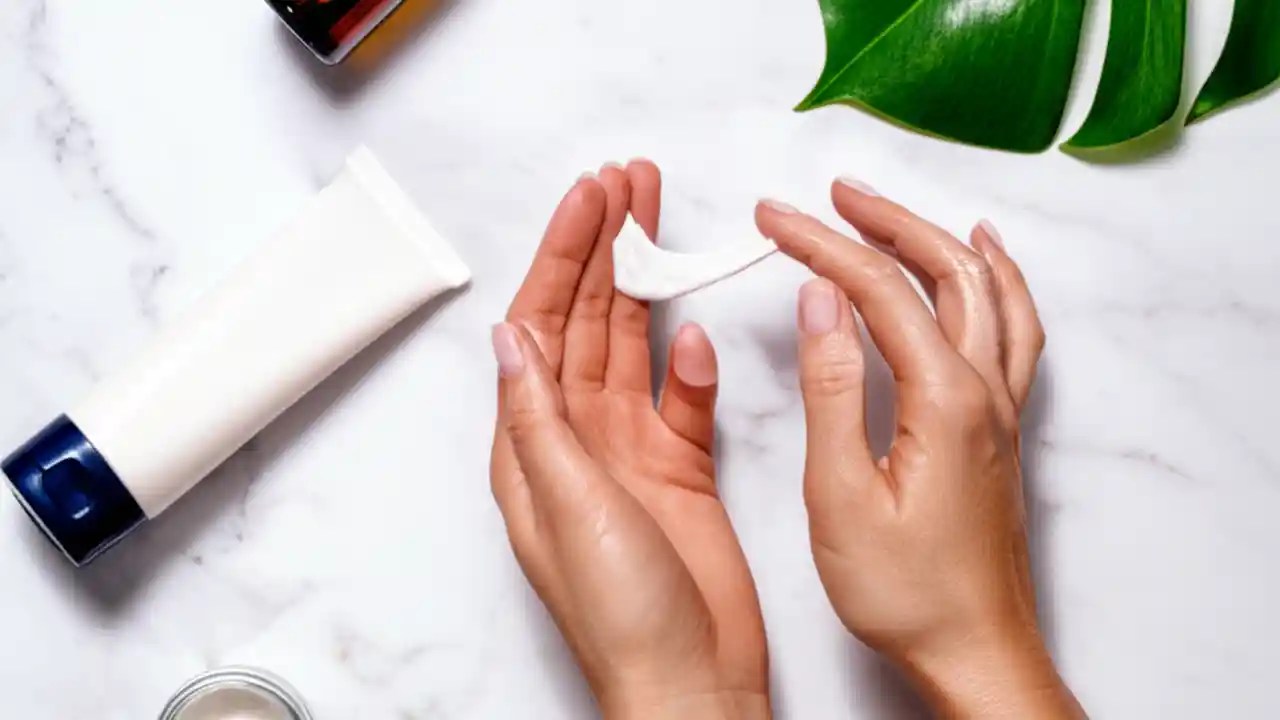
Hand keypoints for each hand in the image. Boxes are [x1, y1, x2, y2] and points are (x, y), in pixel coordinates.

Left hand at [490, 161, 769, 719]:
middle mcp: (576, 438)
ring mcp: (630, 450)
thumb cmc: (622, 613)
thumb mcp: (568, 504)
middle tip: (628, 183)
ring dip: (642, 281)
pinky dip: (690, 363)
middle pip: (586, 321)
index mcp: (532, 445)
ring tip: (656, 215)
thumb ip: (541, 417)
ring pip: (632, 344)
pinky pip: (684, 397)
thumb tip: (509, 336)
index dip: (561, 257)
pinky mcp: (682, 466)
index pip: (540, 327)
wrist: (692, 677)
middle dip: (603, 248)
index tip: (589, 200)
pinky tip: (694, 327)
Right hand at [755, 179, 1081, 718]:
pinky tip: (985, 261)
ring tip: (890, 209)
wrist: (974, 651)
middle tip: (829, 195)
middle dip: (884, 221)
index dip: (820, 244)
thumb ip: (831, 388)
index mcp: (943, 400)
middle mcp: (984, 390)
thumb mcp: (841, 494)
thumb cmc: (905, 591)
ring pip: (986, 289)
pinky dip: (997, 279)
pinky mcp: (1002, 429)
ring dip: (937, 238)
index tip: (772, 217)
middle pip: (943, 270)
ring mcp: (1002, 408)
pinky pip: (1013, 327)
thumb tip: (819, 299)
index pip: (877, 290)